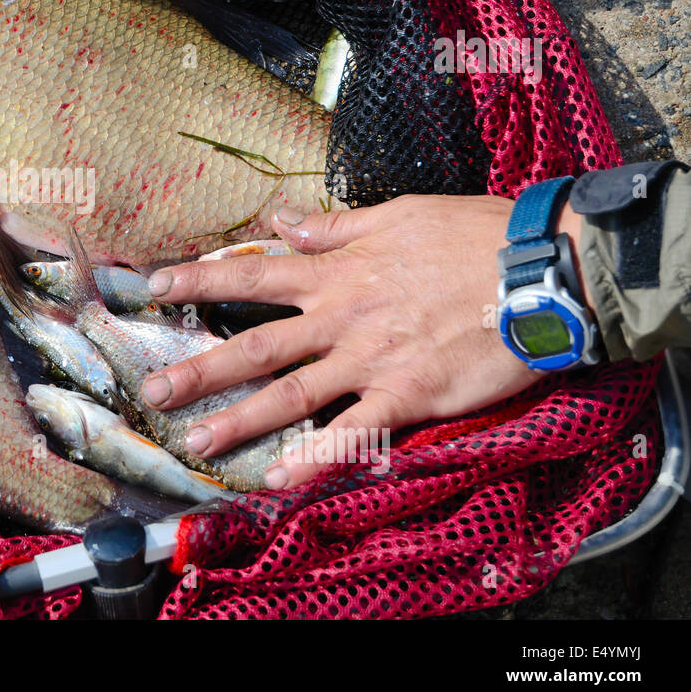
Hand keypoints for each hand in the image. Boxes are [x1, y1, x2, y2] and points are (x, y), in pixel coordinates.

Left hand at [142, 195, 586, 489]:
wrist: (539, 269)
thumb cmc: (472, 236)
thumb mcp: (398, 215)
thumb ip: (336, 225)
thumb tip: (286, 219)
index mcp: (338, 271)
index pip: (254, 274)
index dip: (200, 281)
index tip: (154, 287)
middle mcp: (342, 317)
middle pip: (256, 345)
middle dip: (200, 369)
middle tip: (152, 392)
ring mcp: (371, 360)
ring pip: (292, 392)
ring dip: (240, 419)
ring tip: (196, 442)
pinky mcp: (408, 395)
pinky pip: (354, 432)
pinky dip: (317, 456)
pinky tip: (281, 476)